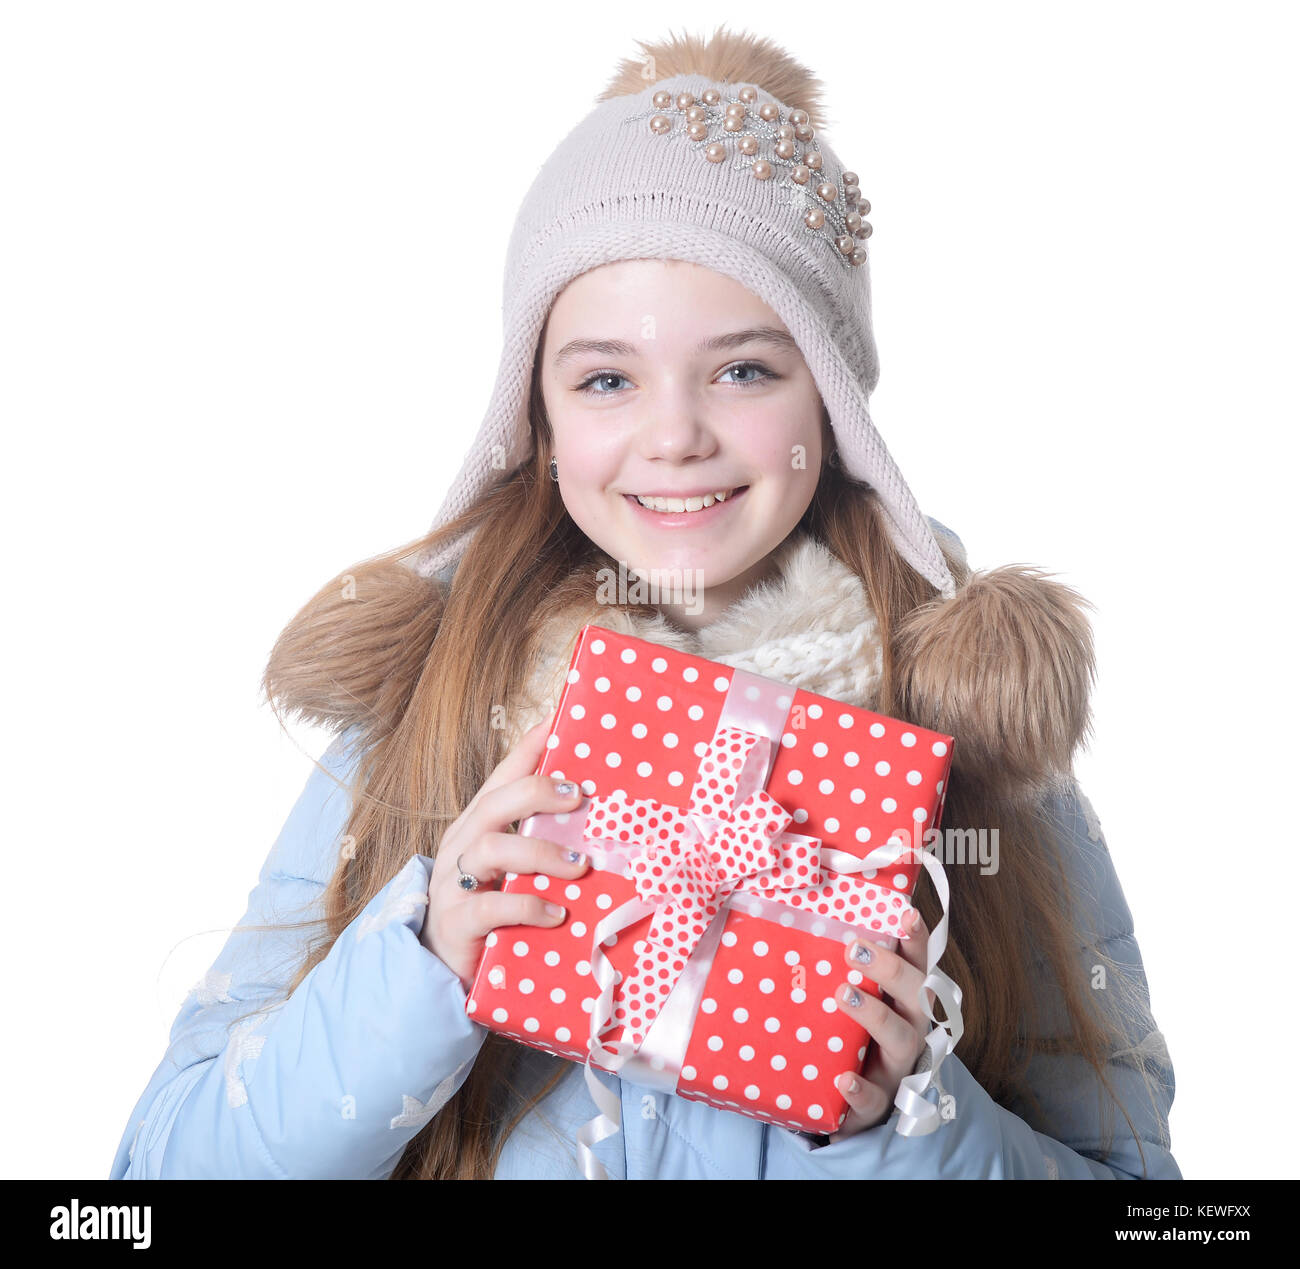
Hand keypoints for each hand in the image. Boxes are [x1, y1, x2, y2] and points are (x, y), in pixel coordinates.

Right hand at [419, 720, 589, 991]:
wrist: (444, 968)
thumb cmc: (491, 907)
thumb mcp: (515, 868)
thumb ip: (542, 840)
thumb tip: (597, 816)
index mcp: (478, 825)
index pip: (502, 776)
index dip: (527, 748)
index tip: (557, 722)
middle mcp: (463, 845)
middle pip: (493, 804)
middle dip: (536, 793)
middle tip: (578, 797)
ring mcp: (455, 883)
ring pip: (492, 850)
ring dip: (540, 853)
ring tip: (580, 865)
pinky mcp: (456, 922)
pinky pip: (491, 908)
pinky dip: (527, 907)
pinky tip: (555, 913)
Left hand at [827, 908, 932, 1140]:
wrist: (848, 1104)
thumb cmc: (850, 1037)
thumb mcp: (852, 1001)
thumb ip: (840, 970)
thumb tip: (805, 918)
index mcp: (904, 1003)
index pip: (917, 965)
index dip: (916, 940)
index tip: (907, 912)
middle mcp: (909, 1030)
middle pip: (916, 997)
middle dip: (890, 970)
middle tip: (854, 948)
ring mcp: (895, 1068)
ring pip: (901, 1040)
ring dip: (875, 1015)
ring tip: (842, 994)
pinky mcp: (876, 1104)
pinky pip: (873, 1099)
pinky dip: (860, 1090)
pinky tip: (842, 1080)